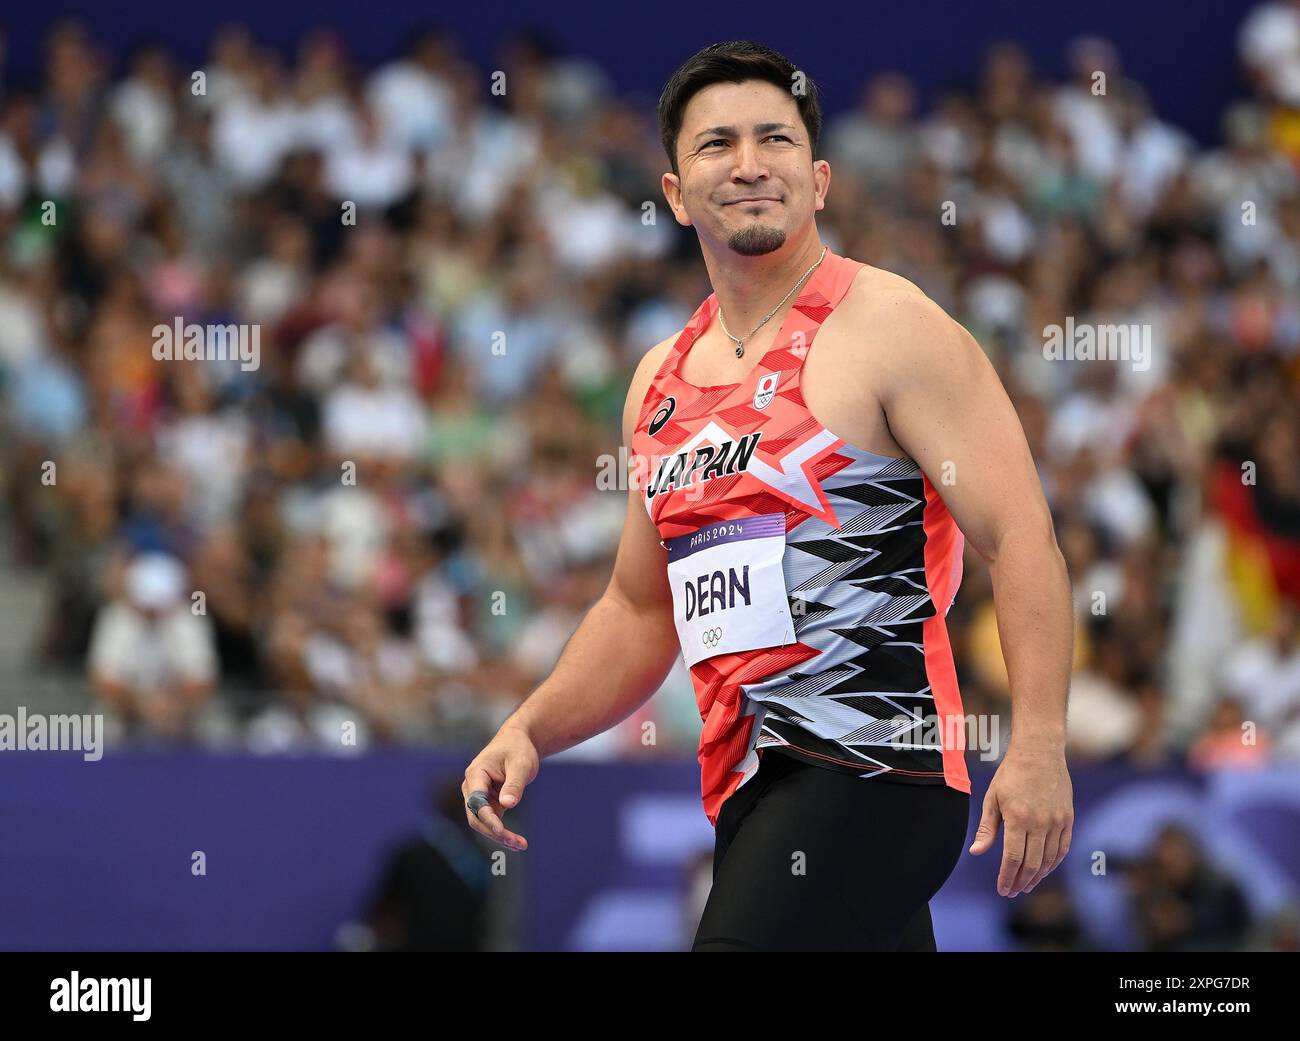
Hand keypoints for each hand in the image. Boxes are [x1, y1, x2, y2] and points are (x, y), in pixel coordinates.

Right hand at [461, 723, 538, 851]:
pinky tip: (517, 842)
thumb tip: (508, 805)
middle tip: (517, 843)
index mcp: (475, 774)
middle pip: (476, 817)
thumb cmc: (518, 749)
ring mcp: (478, 796)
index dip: (487, 818)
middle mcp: (472, 787)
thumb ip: (514, 784)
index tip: (501, 831)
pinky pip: (491, 821)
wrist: (518, 741)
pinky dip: (502, 832)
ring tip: (521, 845)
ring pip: (483, 822)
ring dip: (499, 835)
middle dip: (494, 832)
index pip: (476, 801)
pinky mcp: (487, 802)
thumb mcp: (521, 764)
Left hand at [968, 743, 1072, 896]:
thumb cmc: (1011, 774)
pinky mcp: (1068, 819)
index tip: (1002, 889)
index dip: (1007, 877)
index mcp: (1018, 818)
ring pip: (1049, 860)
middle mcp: (1041, 823)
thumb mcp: (992, 798)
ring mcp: (1057, 822)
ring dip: (1037, 876)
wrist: (1040, 753)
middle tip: (1012, 891)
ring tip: (1026, 884)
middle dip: (1021, 882)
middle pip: (1032, 863)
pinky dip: (1053, 863)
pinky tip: (1043, 870)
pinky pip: (1063, 849)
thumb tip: (976, 853)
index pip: (1013, 858)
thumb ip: (987, 828)